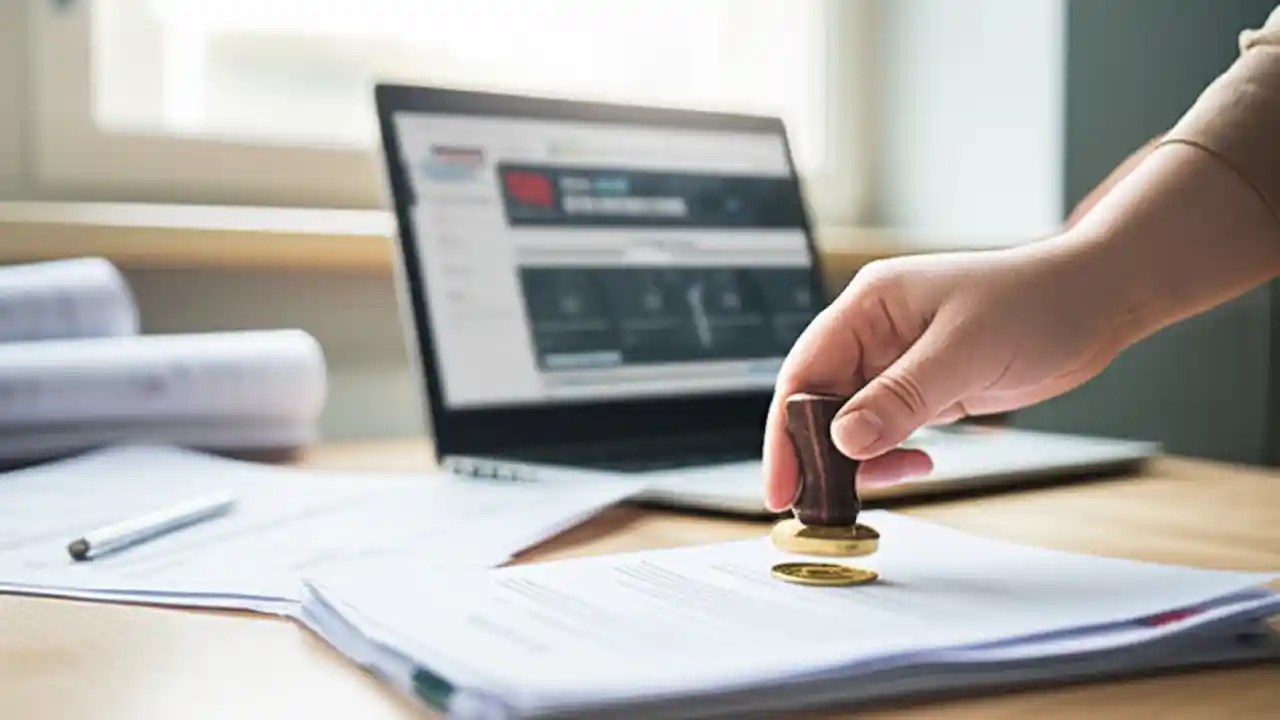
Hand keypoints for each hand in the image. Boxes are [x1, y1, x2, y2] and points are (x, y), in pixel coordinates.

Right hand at [762, 241, 1135, 510]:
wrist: (1097, 302)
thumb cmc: (1036, 303)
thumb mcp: (964, 351)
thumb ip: (901, 397)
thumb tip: (844, 442)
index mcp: (868, 305)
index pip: (804, 372)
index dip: (786, 430)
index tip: (783, 484)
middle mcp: (873, 332)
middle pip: (819, 402)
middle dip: (816, 454)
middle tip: (819, 506)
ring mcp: (896, 361)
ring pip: (851, 422)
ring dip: (856, 460)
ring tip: (874, 490)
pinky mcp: (922, 387)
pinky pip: (886, 429)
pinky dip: (890, 456)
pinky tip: (918, 465)